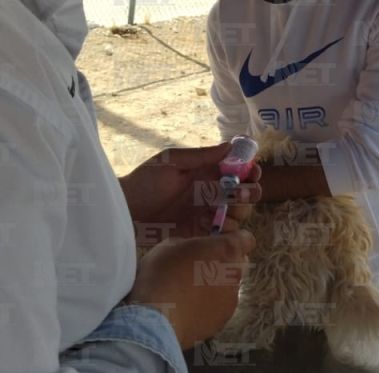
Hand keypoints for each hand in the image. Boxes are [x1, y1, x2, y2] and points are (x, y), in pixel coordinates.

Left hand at [119, 143, 261, 244]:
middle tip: (241, 194)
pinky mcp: (199, 232)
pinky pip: (221, 234)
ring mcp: (206, 213)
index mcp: (207, 172)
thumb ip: (201, 156)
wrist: (125, 210)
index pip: (238, 170)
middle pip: (244, 194)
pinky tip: (212, 225)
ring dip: (239, 213)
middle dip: (249, 193)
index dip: (251, 171)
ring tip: (226, 212)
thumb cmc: (145, 180)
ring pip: (237, 214)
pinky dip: (224, 230)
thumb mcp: (172, 162)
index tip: (253, 172)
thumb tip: (230, 145)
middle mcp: (211, 192)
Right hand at [125, 231, 255, 348]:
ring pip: (229, 285)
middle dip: (224, 262)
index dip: (232, 240)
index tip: (217, 243)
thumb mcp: (171, 245)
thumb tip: (196, 249)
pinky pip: (220, 306)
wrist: (156, 320)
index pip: (246, 239)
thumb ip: (192, 243)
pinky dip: (209, 304)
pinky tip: (188, 307)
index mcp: (226, 250)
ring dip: (215, 284)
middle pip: (239, 263)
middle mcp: (235, 273)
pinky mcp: (223, 319)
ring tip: (189, 291)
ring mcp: (231, 298)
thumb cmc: (162, 275)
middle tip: (200, 265)